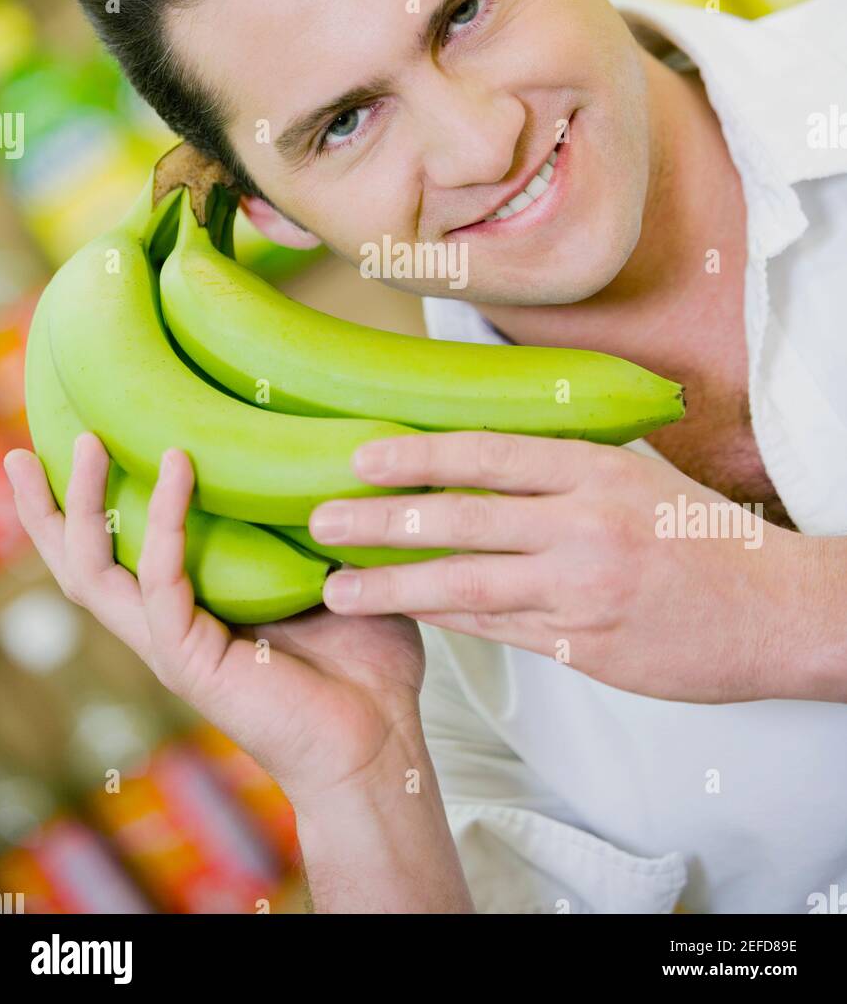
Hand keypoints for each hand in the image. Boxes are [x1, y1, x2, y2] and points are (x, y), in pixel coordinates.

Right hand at [3, 434, 424, 807]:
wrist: (380, 742)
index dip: (86, 505)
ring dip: (80, 504)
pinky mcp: (189, 660)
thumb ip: (311, 527)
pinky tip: (180, 466)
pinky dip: (167, 519)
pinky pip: (162, 579)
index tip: (70, 441)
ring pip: (94, 571)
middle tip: (21, 449)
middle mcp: (166, 625)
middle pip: (79, 563)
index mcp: (190, 609)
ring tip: (85, 440)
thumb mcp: (331, 573)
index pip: (119, 553)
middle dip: (47, 506)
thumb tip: (327, 455)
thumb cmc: (363, 663)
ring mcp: (171, 645)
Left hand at [312, 432, 846, 704]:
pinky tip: (405, 613)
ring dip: (394, 586)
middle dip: (383, 521)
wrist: (774, 610)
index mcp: (595, 471)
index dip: (419, 456)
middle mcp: (583, 526)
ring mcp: (581, 591)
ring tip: (338, 588)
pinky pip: (497, 631)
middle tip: (322, 518)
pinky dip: (446, 620)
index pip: (488, 454)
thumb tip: (482, 451)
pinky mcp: (583, 646)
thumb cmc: (702, 536)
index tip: (362, 456)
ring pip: (467, 585)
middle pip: (463, 519)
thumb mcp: (638, 474)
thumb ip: (564, 464)